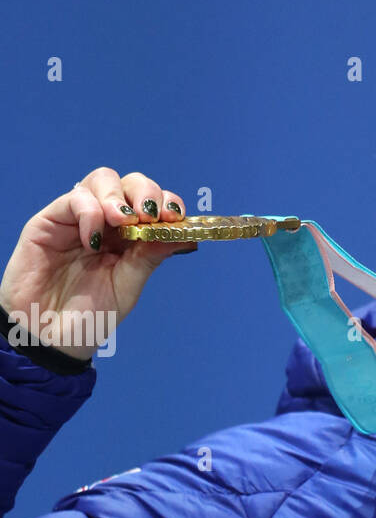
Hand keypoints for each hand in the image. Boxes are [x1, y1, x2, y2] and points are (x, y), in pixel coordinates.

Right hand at [0, 167, 198, 359]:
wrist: (48, 337)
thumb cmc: (89, 317)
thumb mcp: (126, 287)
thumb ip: (149, 258)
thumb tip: (185, 235)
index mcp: (130, 239)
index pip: (153, 204)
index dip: (167, 203)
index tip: (174, 218)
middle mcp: (107, 223)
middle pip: (131, 184)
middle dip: (145, 193)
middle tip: (149, 216)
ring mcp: (78, 219)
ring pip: (103, 180)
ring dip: (118, 196)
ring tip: (123, 222)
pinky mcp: (50, 220)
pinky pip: (74, 199)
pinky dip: (89, 212)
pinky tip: (93, 240)